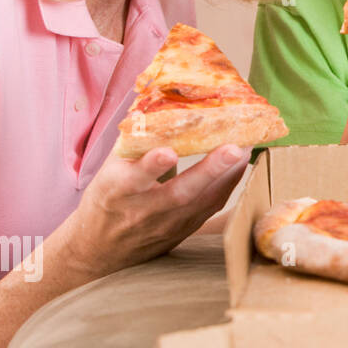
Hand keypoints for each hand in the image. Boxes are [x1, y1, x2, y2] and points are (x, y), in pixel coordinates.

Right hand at [62, 144, 248, 277]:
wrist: (101, 248)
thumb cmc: (107, 198)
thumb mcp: (109, 169)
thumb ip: (134, 140)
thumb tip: (158, 100)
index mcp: (118, 190)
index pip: (134, 179)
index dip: (151, 166)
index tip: (168, 152)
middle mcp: (144, 210)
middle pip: (179, 194)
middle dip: (208, 170)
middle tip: (233, 149)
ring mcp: (168, 224)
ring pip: (203, 202)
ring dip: (228, 174)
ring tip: (247, 146)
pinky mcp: (185, 230)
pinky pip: (212, 206)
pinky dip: (229, 183)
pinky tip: (241, 163)